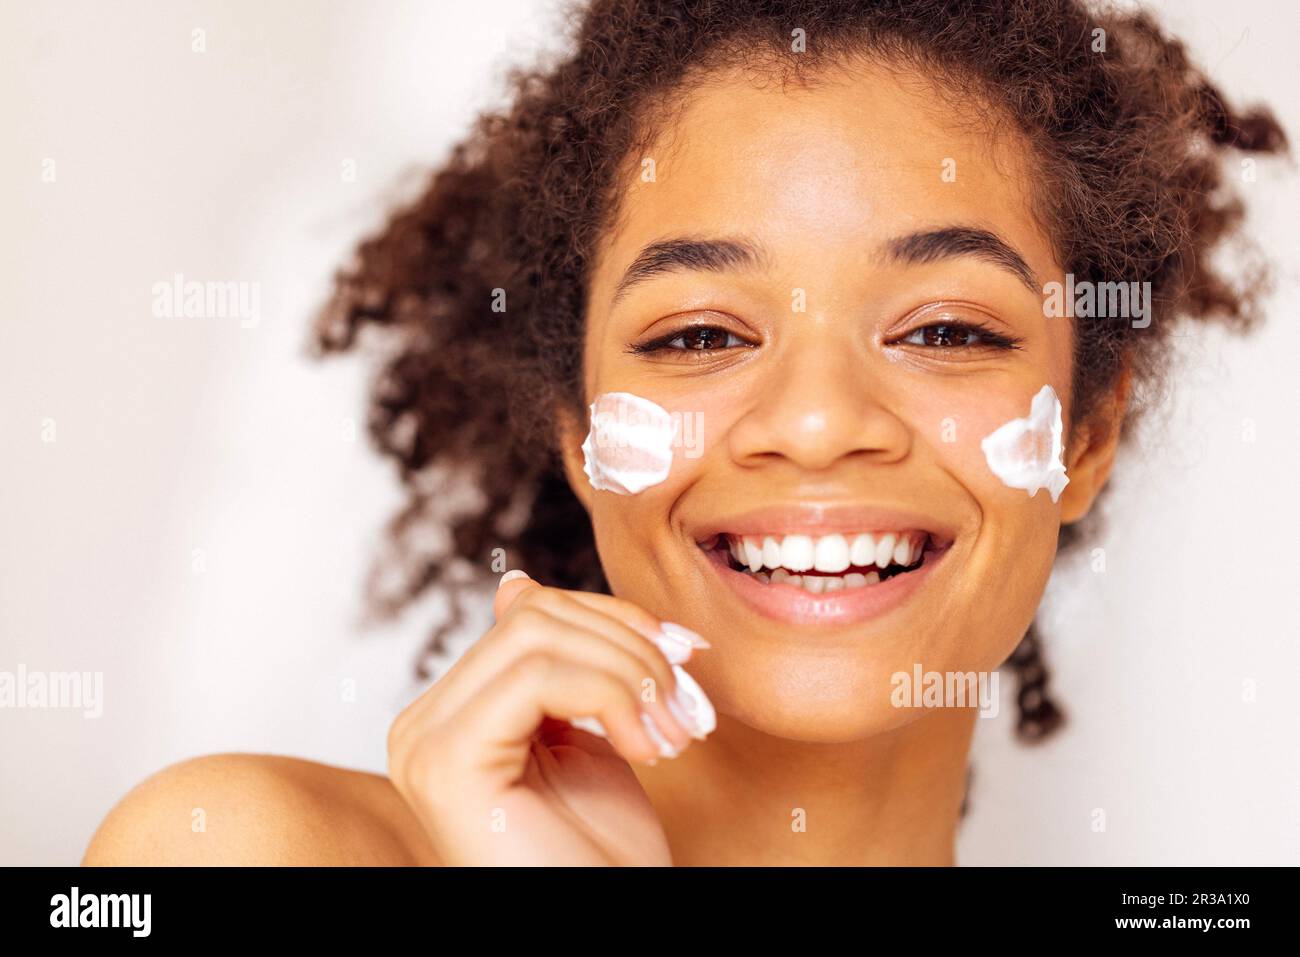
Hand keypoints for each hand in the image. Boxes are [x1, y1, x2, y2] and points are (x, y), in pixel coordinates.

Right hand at [387, 571, 713, 864]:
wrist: (610, 927)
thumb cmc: (602, 856)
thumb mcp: (588, 737)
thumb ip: (558, 666)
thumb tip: (514, 582)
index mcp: (452, 714)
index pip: (532, 613)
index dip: (615, 620)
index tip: (684, 658)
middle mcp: (422, 725)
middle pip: (535, 615)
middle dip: (630, 645)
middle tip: (687, 706)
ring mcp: (425, 744)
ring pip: (539, 635)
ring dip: (632, 674)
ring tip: (676, 731)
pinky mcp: (447, 764)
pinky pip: (539, 678)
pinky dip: (614, 698)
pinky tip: (651, 750)